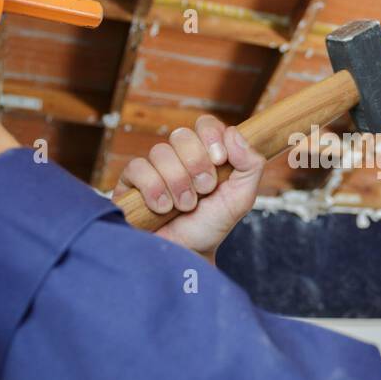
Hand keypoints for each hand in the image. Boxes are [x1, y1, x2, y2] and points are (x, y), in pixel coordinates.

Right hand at [113, 115, 265, 260]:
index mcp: (205, 154)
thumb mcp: (240, 198)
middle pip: (182, 135)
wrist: (187, 254)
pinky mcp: (130, 183)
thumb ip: (250, 165)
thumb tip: (234, 133)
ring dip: (178, 183)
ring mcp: (153, 168)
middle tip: (204, 190)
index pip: (205, 124)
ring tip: (184, 206)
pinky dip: (154, 189)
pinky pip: (138, 168)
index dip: (211, 137)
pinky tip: (162, 208)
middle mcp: (178, 157)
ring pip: (161, 152)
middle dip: (197, 165)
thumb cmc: (210, 226)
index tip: (220, 160)